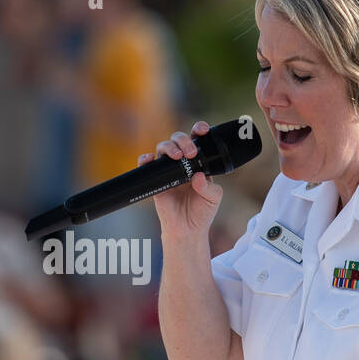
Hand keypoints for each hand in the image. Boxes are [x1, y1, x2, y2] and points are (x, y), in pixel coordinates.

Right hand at [137, 120, 222, 240]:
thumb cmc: (202, 212)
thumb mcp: (213, 199)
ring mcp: (168, 170)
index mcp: (199, 162)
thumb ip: (209, 188)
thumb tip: (198, 176)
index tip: (201, 129)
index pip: (197, 139)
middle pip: (178, 139)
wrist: (187, 229)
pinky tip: (149, 159)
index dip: (198, 129)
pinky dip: (145, 159)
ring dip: (169, 147)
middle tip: (190, 153)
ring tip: (177, 157)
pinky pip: (146, 165)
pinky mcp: (155, 179)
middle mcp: (182, 162)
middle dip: (183, 140)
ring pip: (163, 148)